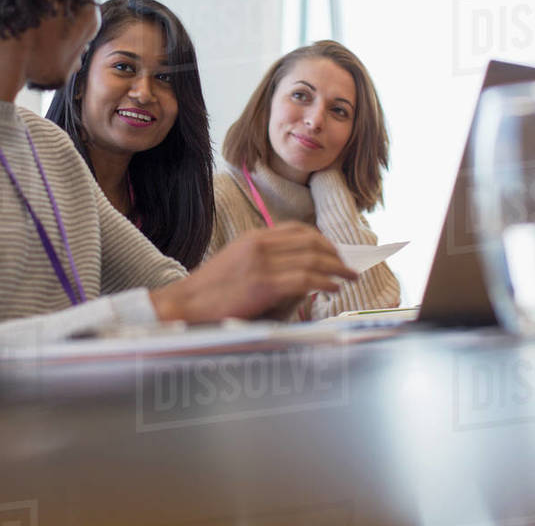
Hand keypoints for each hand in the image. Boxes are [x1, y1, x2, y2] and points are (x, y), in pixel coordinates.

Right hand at [150, 222, 356, 322]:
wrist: (185, 305)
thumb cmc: (210, 292)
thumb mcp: (236, 264)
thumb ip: (264, 261)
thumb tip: (297, 271)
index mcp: (253, 238)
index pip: (297, 230)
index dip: (321, 240)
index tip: (334, 251)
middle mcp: (259, 245)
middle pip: (310, 241)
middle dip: (334, 253)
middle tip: (349, 265)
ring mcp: (261, 263)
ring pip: (311, 258)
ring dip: (336, 268)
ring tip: (349, 277)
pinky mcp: (263, 284)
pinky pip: (304, 279)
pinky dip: (324, 282)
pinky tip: (333, 288)